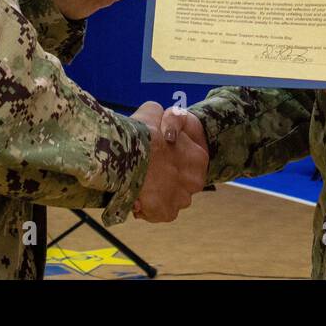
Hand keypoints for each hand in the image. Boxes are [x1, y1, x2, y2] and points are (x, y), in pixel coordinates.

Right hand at [129, 102, 206, 222]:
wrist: (127, 154)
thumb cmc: (143, 130)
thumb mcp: (155, 112)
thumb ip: (165, 121)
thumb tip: (164, 129)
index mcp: (198, 157)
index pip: (186, 162)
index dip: (168, 159)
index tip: (153, 158)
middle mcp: (195, 181)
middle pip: (179, 182)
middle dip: (164, 180)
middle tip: (144, 173)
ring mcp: (181, 199)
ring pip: (169, 198)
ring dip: (157, 194)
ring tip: (138, 186)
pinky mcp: (166, 213)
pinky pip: (159, 212)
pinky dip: (150, 208)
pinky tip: (138, 198)